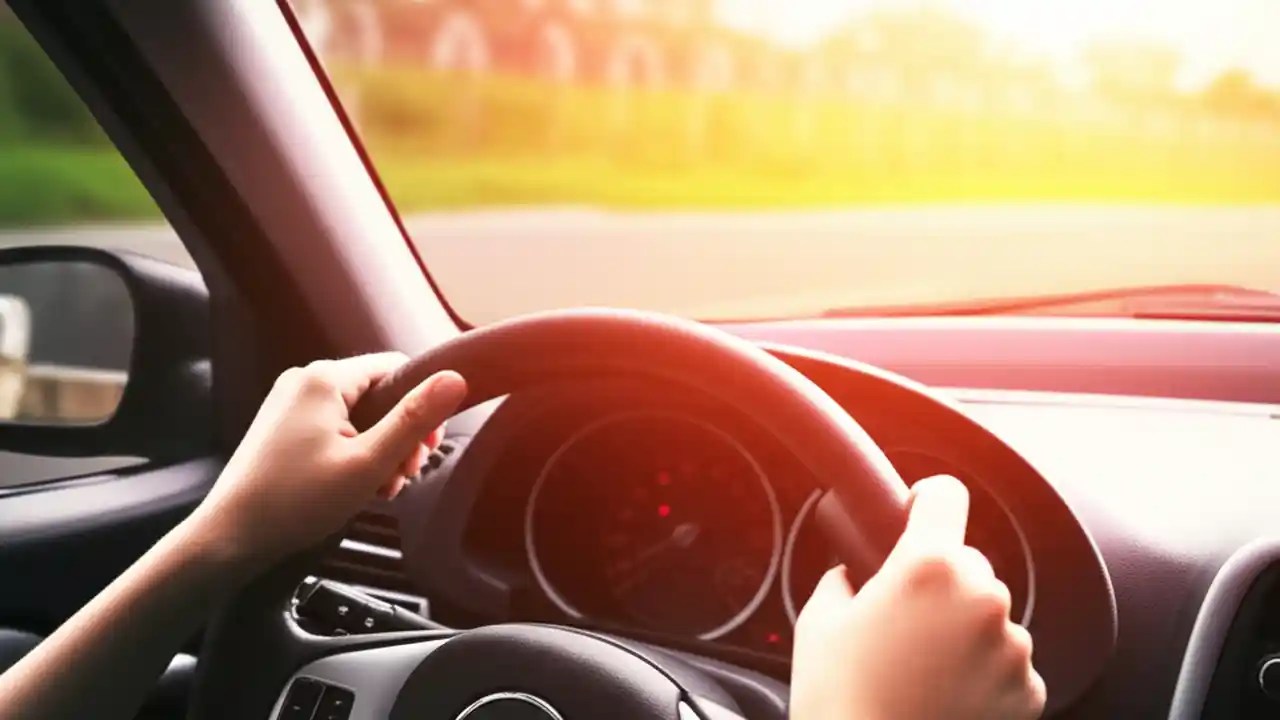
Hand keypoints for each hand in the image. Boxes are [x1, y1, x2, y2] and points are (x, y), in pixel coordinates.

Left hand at [188, 353, 466, 566]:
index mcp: (324, 379)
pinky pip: (336, 428)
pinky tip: (356, 484)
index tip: (427, 447)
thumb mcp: (368, 463)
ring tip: (379, 486)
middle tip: (403, 474)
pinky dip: (354, 452)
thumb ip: (413, 420)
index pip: (396, 368)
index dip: (422, 405)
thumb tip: (454, 380)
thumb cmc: (294, 502)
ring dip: (379, 449)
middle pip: (378, 394)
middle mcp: (304, 381)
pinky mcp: (284, 426)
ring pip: (359, 415)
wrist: (230, 537)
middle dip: (400, 435)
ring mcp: (290, 404)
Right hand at [790, 476, 1045, 719]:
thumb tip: (858, 573)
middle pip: (967, 563)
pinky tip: (945, 693)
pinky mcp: (1029, 689)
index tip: (917, 514)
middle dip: (938, 583)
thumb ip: (847, 578)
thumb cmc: (840, 698)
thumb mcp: (821, 619)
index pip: (946, 495)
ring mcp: (1011, 646)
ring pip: (988, 613)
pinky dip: (982, 671)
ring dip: (962, 628)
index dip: (926, 501)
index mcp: (928, 566)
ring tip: (921, 668)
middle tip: (901, 621)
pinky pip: (1006, 660)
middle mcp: (981, 597)